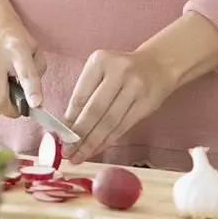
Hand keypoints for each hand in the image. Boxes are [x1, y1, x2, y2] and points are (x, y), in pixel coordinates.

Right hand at [0, 17, 45, 117]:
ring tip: (7, 88)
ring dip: (1, 102)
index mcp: (16, 49)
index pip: (26, 73)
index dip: (32, 91)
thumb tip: (33, 99)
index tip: (35, 104)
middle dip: (11, 111)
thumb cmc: (14, 39)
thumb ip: (37, 71)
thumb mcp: (34, 47)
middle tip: (19, 109)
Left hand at [62, 49, 175, 163]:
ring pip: (109, 122)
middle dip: (78, 135)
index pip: (80, 96)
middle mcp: (119, 72)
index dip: (68, 120)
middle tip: (67, 152)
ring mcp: (135, 88)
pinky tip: (96, 150)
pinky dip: (107, 141)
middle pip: (94, 110)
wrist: (158, 65)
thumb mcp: (100, 72)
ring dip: (92, 143)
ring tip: (79, 157)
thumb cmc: (121, 72)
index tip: (59, 137)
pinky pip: (122, 127)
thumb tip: (66, 127)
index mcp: (100, 61)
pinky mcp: (145, 103)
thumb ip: (84, 95)